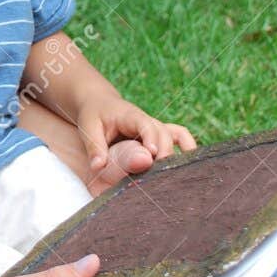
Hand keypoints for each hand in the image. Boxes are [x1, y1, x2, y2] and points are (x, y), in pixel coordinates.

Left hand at [76, 90, 195, 183]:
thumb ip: (94, 146)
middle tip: (159, 173)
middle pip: (164, 133)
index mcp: (130, 116)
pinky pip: (179, 136)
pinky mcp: (158, 135)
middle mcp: (147, 120)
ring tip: (175, 173)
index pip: (145, 124)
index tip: (151, 153)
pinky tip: (187, 166)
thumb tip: (98, 167)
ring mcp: (155, 127)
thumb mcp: (88, 127)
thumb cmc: (93, 115)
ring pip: (175, 135)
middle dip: (164, 152)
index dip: (150, 137)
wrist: (100, 103)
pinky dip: (187, 147)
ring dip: (178, 151)